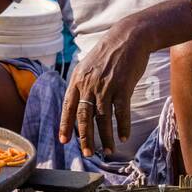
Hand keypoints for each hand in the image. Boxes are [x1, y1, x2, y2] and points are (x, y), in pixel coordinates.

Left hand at [58, 20, 151, 157]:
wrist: (127, 38)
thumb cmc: (107, 55)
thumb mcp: (87, 67)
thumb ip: (81, 84)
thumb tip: (77, 104)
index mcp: (77, 80)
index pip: (68, 107)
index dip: (65, 125)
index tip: (64, 141)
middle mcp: (89, 85)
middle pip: (83, 117)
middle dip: (84, 137)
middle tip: (87, 153)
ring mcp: (105, 86)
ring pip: (103, 118)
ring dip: (106, 137)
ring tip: (109, 150)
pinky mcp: (123, 87)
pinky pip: (121, 112)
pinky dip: (122, 126)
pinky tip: (123, 137)